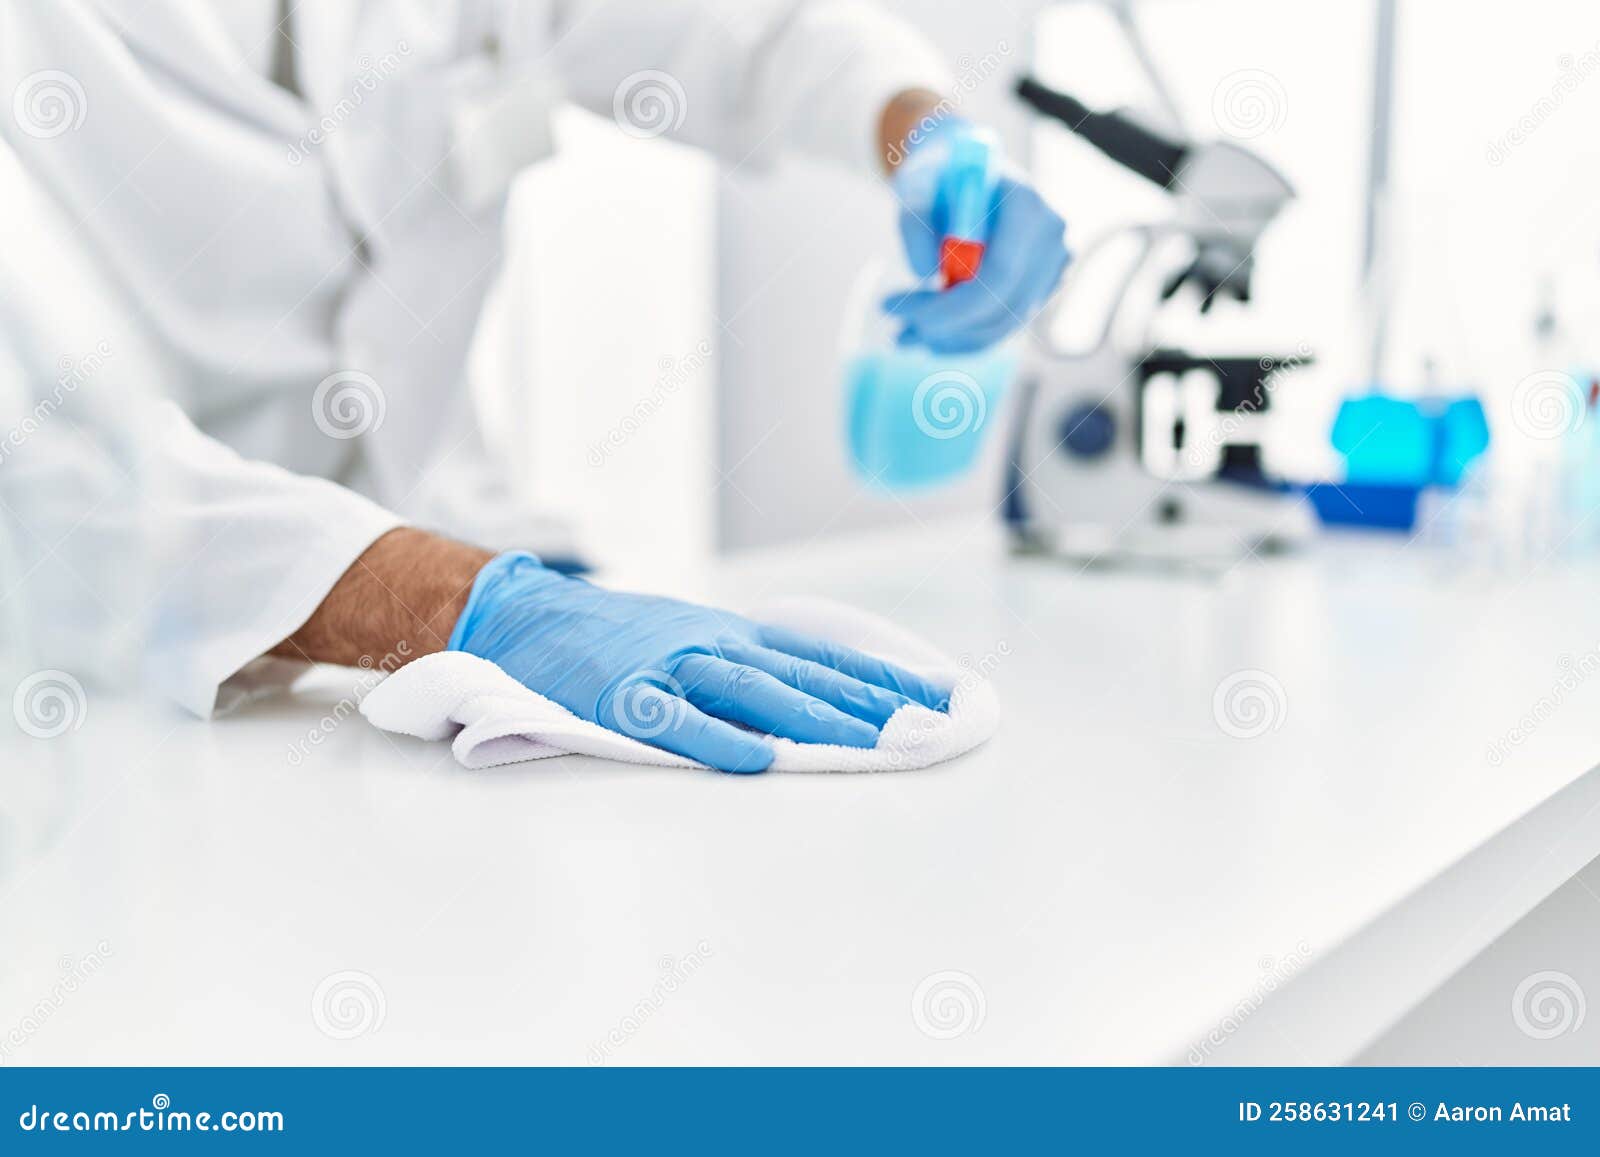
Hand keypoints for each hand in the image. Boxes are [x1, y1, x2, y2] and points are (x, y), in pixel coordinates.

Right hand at [449, 553, 950, 772]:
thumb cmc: (615, 638)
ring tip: (869, 743)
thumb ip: (745, 667)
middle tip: (925, 729)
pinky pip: (675, 721)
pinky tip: (759, 760)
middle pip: (803, 675)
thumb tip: (813, 700)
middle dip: (868, 704)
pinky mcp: (622, 699)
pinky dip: (718, 740)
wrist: (527, 616)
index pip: (823, 656)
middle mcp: (711, 644)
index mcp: (731, 635)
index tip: (940, 697)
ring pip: (753, 692)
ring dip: (815, 718)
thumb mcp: (690, 637)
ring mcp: (668, 668)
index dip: (881, 677)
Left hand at [885, 118, 1068, 353]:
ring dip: (952, 340)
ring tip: (906, 337)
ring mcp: (1053, 267)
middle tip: (898, 332)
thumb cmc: (939, 178)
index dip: (951, 307)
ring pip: (1003, 326)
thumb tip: (925, 274)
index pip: (999, 276)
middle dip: (945, 328)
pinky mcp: (1043, 289)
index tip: (901, 312)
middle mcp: (1051, 239)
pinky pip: (1004, 326)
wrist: (966, 174)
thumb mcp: (915, 191)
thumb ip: (916, 228)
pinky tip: (930, 337)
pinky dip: (966, 337)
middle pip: (1003, 309)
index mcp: (1027, 206)